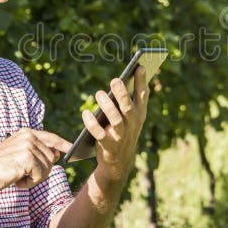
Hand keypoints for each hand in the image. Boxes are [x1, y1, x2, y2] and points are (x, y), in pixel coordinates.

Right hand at [0, 128, 71, 191]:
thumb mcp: (18, 155)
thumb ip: (36, 152)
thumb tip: (57, 154)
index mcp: (26, 133)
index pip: (51, 138)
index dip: (64, 144)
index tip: (73, 149)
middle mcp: (29, 136)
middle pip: (52, 158)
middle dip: (40, 171)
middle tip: (22, 175)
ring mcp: (28, 146)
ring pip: (47, 168)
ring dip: (34, 178)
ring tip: (17, 176)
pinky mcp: (27, 158)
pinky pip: (40, 175)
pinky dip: (30, 183)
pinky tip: (17, 180)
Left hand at [82, 65, 149, 182]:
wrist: (119, 162)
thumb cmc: (124, 131)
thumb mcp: (132, 116)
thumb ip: (131, 98)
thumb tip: (129, 76)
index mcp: (139, 114)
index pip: (142, 95)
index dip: (142, 81)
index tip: (140, 65)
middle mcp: (132, 124)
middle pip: (128, 107)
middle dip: (122, 93)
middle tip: (115, 79)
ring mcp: (121, 136)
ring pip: (115, 119)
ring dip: (107, 106)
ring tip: (99, 94)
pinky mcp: (108, 145)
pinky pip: (99, 133)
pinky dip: (91, 123)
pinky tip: (86, 113)